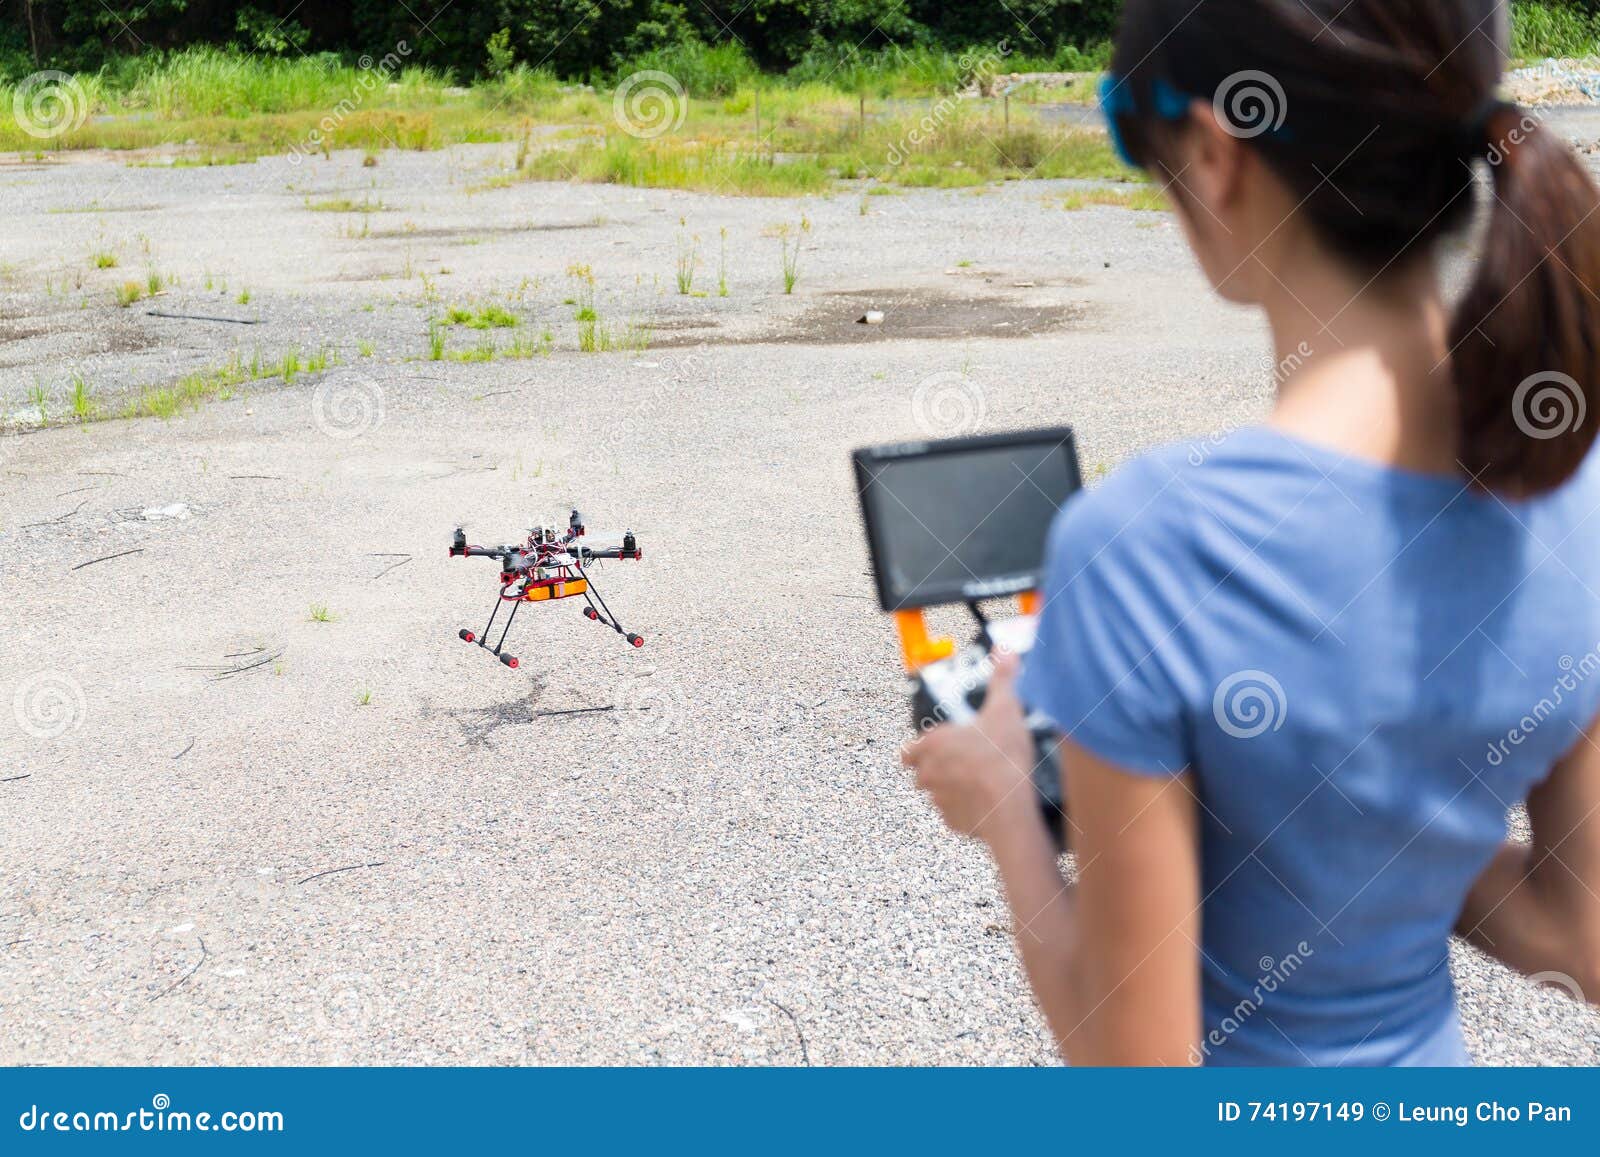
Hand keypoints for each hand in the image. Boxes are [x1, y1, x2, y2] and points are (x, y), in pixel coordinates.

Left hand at [901, 651, 1043, 842]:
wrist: (1011, 807)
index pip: (909, 750)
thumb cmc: (1002, 758)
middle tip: (965, 760)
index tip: (934, 746)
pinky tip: (988, 801)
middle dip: (938, 767)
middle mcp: (929, 774)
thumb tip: (1005, 652)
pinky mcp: (955, 823)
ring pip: (938, 794)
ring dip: (953, 788)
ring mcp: (940, 801)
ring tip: (980, 780)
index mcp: (933, 745)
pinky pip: (956, 816)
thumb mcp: (1005, 709)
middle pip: (922, 772)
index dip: (918, 748)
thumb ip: (1002, 679)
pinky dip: (968, 810)